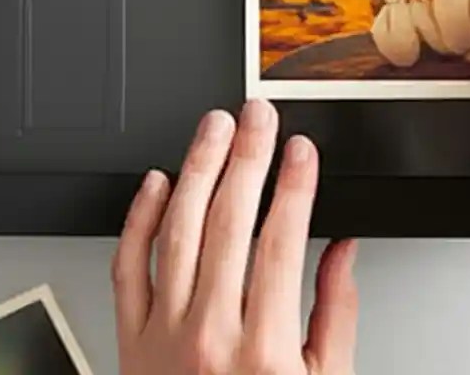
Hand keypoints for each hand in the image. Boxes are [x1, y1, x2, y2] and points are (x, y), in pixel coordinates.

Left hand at [112, 100, 358, 374]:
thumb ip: (337, 315)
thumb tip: (343, 252)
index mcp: (265, 351)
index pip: (280, 242)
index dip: (294, 186)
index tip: (303, 150)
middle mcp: (209, 338)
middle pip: (227, 223)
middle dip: (247, 158)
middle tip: (258, 117)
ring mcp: (163, 337)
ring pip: (176, 233)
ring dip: (195, 170)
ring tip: (212, 129)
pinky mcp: (129, 342)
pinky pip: (126, 268)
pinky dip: (137, 220)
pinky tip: (154, 183)